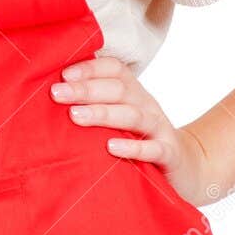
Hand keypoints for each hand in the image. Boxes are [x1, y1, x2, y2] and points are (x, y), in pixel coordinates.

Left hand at [49, 54, 211, 205]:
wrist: (185, 167)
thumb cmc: (136, 138)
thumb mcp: (116, 117)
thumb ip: (92, 104)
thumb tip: (49, 92)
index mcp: (131, 90)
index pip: (114, 68)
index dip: (89, 68)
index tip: (62, 74)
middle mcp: (146, 104)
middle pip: (118, 89)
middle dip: (85, 90)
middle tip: (56, 94)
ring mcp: (159, 128)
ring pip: (132, 115)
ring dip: (102, 113)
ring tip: (75, 116)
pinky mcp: (169, 154)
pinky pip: (153, 148)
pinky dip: (133, 147)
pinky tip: (111, 147)